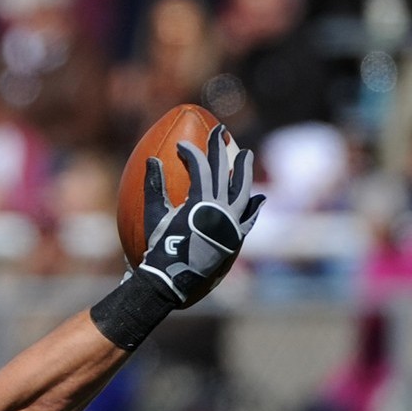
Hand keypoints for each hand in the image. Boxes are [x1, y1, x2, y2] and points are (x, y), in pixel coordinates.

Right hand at [137, 124, 264, 307]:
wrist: (172, 279)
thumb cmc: (159, 248)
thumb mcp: (154, 216)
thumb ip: (154, 187)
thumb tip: (152, 160)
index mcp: (200, 203)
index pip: (201, 168)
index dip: (192, 152)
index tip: (183, 144)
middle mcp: (221, 210)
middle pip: (224, 173)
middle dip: (222, 149)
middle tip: (221, 131)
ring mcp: (231, 224)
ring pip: (243, 192)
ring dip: (244, 171)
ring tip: (246, 155)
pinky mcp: (235, 238)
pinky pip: (249, 220)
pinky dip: (254, 208)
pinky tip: (259, 198)